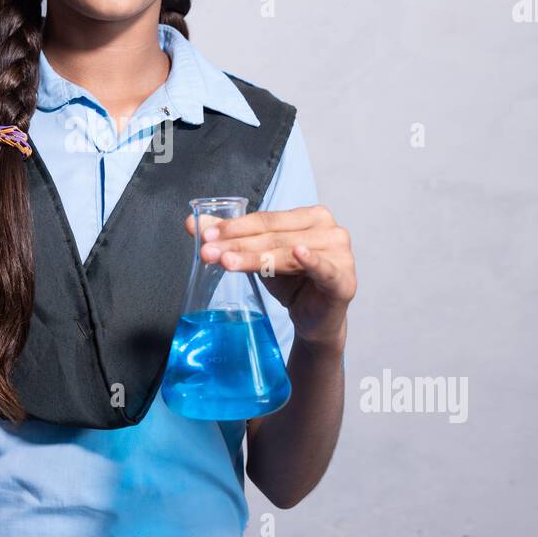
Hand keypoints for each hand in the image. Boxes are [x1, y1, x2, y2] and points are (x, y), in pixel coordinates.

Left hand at [183, 205, 355, 352]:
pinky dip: (312, 261)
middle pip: (274, 235)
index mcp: (310, 216)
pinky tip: (299, 253)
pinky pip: (324, 269)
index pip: (266, 219)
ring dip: (255, 258)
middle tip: (208, 253)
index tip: (205, 236)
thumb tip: (193, 222)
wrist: (314, 320)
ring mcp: (340, 253)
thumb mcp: (259, 256)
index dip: (234, 227)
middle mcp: (329, 229)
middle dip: (237, 244)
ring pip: (288, 253)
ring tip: (227, 263)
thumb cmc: (292, 282)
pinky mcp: (344, 279)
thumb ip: (231, 236)